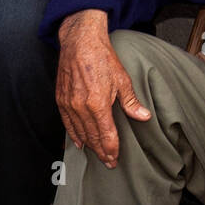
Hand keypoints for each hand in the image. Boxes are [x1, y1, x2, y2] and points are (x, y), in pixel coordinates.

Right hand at [55, 9, 150, 167]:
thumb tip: (143, 117)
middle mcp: (81, 107)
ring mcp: (69, 104)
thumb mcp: (122, 79)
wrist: (80, 42)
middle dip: (101, 152)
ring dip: (89, 145)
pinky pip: (67, 123)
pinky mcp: (61, 99)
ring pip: (79, 132)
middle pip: (92, 137)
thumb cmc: (102, 58)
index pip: (106, 135)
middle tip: (108, 162)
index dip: (111, 150)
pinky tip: (78, 142)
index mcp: (98, 104)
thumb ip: (131, 102)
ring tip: (96, 155)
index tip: (115, 159)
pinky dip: (73, 134)